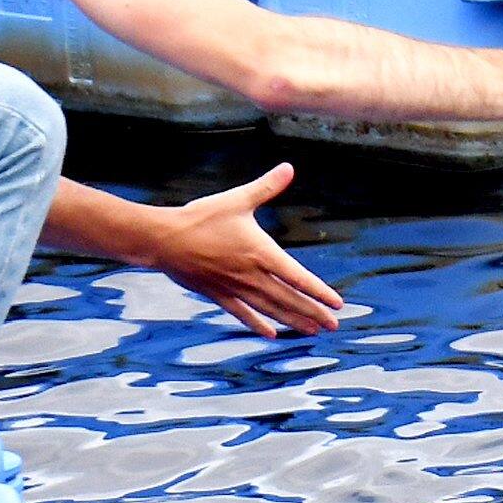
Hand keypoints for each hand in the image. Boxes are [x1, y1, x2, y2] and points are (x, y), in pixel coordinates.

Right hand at [149, 163, 343, 337]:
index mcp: (262, 253)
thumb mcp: (237, 199)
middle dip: (313, 312)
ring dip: (293, 321)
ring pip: (271, 310)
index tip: (337, 304)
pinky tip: (271, 334)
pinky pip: (243, 314)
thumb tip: (288, 168)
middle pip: (289, 299)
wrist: (165, 239)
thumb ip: (266, 187)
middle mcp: (252, 276)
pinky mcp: (218, 295)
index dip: (320, 292)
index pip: (299, 277)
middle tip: (333, 325)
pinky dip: (258, 324)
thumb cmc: (201, 217)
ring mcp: (235, 289)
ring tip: (312, 331)